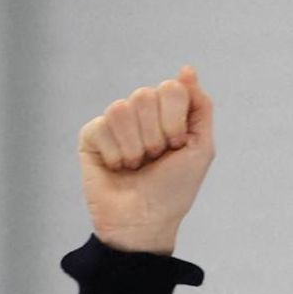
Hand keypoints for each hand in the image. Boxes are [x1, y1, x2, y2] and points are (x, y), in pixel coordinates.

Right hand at [77, 65, 214, 254]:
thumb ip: (200, 106)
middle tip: (153, 160)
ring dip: (134, 147)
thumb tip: (186, 69)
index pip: (171, 88)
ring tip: (135, 166)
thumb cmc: (173, 192)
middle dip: (154, 136)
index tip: (176, 147)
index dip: (174, 121)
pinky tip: (116, 169)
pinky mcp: (91, 137)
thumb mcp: (201, 149)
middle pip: (144, 95)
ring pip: (121, 109)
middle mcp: (140, 113)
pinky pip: (101, 127)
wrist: (143, 224)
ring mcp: (114, 124)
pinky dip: (114, 155)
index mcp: (166, 111)